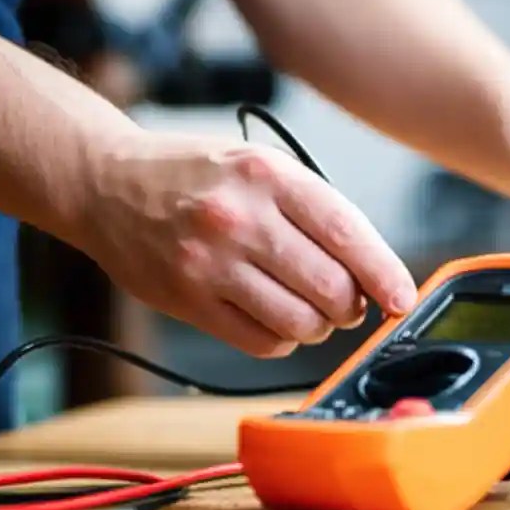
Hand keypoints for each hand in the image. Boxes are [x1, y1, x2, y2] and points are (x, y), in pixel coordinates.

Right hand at [76, 130, 416, 357]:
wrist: (106, 182)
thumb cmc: (201, 178)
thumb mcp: (263, 167)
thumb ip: (318, 212)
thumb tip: (376, 273)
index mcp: (268, 176)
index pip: (346, 232)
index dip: (385, 273)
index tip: (403, 298)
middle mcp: (239, 218)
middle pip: (330, 287)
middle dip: (351, 305)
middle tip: (347, 302)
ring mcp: (209, 262)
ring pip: (299, 323)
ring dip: (318, 327)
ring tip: (310, 310)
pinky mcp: (186, 299)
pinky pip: (261, 342)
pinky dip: (282, 340)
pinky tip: (275, 318)